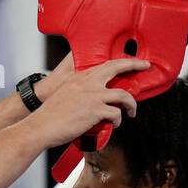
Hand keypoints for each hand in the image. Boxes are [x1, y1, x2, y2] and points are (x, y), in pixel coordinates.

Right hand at [26, 58, 147, 149]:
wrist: (41, 126)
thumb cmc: (50, 116)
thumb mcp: (65, 94)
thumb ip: (80, 92)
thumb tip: (93, 100)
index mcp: (80, 78)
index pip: (105, 64)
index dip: (121, 61)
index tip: (133, 61)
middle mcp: (88, 83)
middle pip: (117, 67)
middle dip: (135, 65)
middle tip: (146, 67)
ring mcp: (93, 96)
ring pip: (123, 95)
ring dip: (131, 104)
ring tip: (131, 112)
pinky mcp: (95, 110)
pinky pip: (116, 114)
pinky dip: (118, 120)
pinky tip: (114, 125)